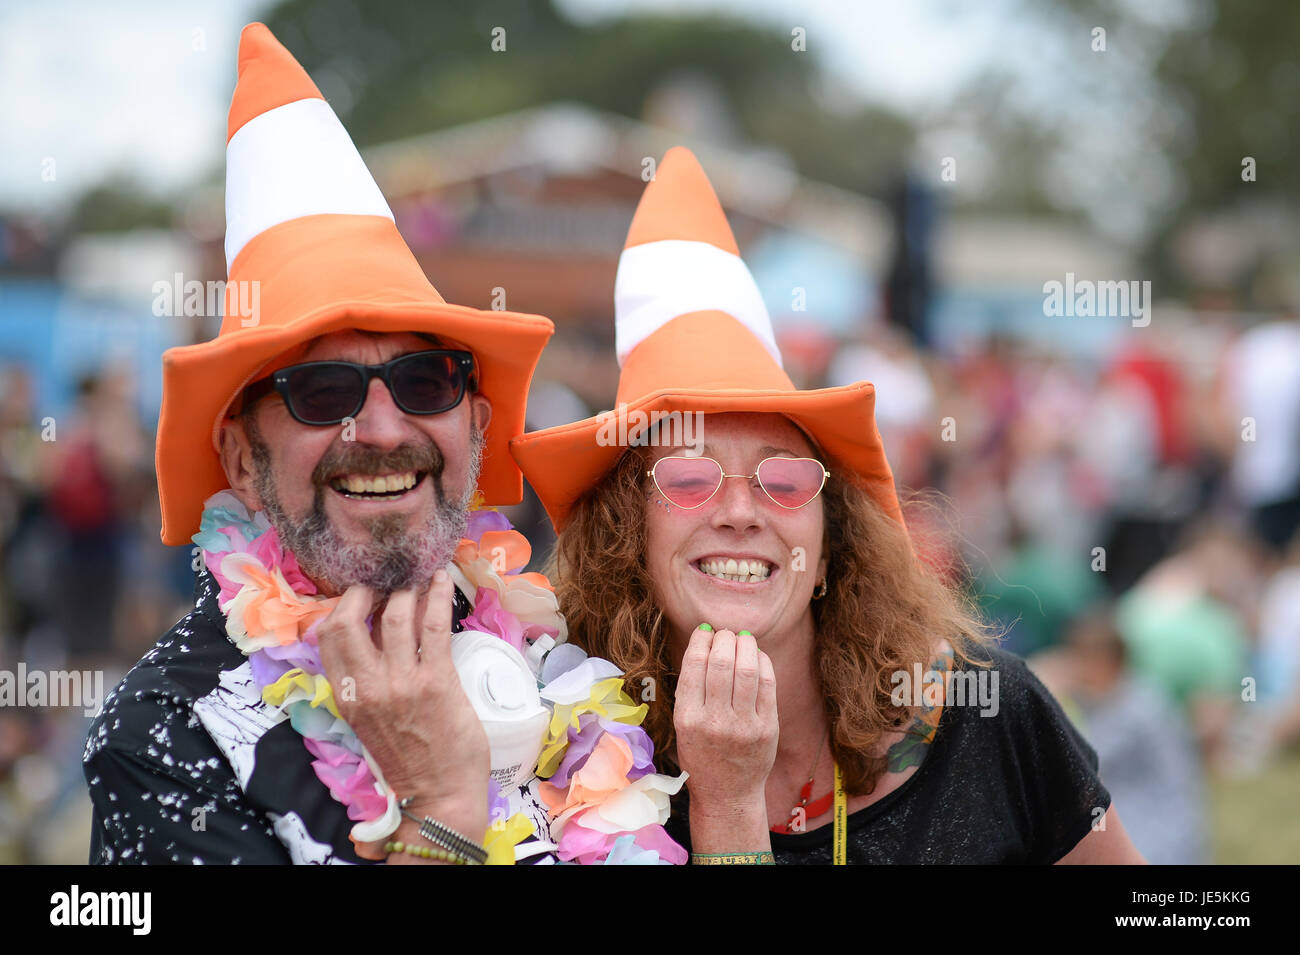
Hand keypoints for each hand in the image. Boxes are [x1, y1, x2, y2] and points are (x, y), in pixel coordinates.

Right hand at [317, 568, 488, 835]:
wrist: (438, 795)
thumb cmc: (407, 757)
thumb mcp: (368, 719)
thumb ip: (364, 680)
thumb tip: (373, 635)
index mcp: (346, 696)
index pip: (328, 636)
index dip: (343, 605)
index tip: (363, 591)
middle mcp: (366, 686)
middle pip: (350, 619)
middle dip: (367, 589)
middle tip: (388, 578)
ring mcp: (401, 682)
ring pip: (396, 615)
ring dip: (408, 588)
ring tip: (419, 576)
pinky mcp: (437, 681)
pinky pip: (434, 626)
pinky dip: (438, 596)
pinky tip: (442, 580)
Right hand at [674, 626, 777, 813]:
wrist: (727, 794)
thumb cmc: (701, 755)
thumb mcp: (683, 725)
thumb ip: (692, 689)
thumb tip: (706, 643)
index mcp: (687, 718)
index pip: (694, 665)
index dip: (701, 640)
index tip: (705, 630)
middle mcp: (714, 720)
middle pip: (721, 661)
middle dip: (724, 638)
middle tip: (725, 633)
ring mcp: (743, 725)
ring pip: (746, 668)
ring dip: (744, 644)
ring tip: (742, 637)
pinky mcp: (767, 727)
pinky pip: (767, 684)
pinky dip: (762, 662)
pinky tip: (757, 656)